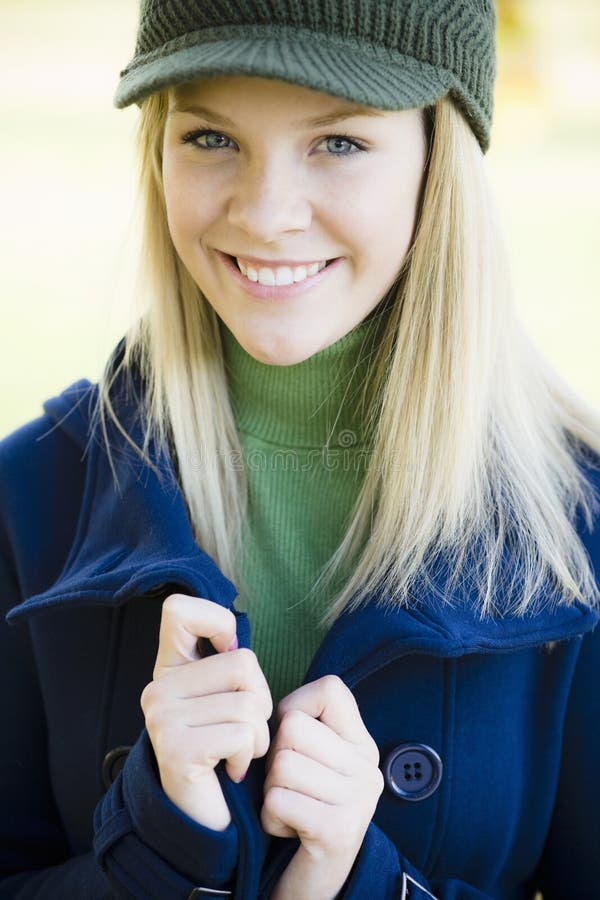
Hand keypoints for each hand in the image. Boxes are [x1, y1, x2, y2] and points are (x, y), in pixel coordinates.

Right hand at [140, 593, 271, 829]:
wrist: (203, 818)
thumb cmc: (225, 749)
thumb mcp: (222, 697)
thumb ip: (224, 660)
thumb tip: (233, 628)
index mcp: (168, 667)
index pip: (179, 610)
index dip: (217, 621)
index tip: (227, 653)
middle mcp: (157, 689)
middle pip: (243, 662)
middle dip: (260, 699)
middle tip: (241, 730)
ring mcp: (162, 719)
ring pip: (249, 702)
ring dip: (258, 734)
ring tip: (236, 752)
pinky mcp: (176, 750)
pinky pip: (242, 735)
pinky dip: (249, 756)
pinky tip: (231, 770)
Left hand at [261, 676, 383, 899]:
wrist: (316, 881)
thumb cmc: (300, 808)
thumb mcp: (311, 762)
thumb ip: (300, 726)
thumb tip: (262, 700)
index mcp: (362, 743)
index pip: (330, 689)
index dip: (295, 706)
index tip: (292, 740)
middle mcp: (367, 767)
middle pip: (294, 728)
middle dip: (274, 758)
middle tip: (287, 785)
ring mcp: (359, 800)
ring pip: (282, 764)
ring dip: (271, 791)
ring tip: (289, 807)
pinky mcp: (339, 831)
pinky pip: (279, 800)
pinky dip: (271, 817)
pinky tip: (288, 829)